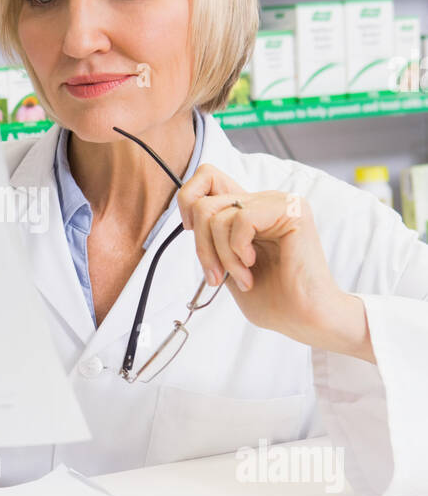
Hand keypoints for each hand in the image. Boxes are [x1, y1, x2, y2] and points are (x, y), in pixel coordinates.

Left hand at [177, 164, 374, 361]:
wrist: (306, 319)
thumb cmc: (275, 300)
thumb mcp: (228, 267)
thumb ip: (212, 241)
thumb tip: (190, 221)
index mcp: (251, 211)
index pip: (208, 177)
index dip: (188, 200)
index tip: (190, 231)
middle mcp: (264, 201)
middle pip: (204, 201)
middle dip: (201, 245)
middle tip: (215, 275)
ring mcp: (279, 203)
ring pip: (218, 213)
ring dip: (222, 255)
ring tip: (242, 277)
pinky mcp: (291, 211)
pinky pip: (242, 219)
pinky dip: (237, 250)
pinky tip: (253, 266)